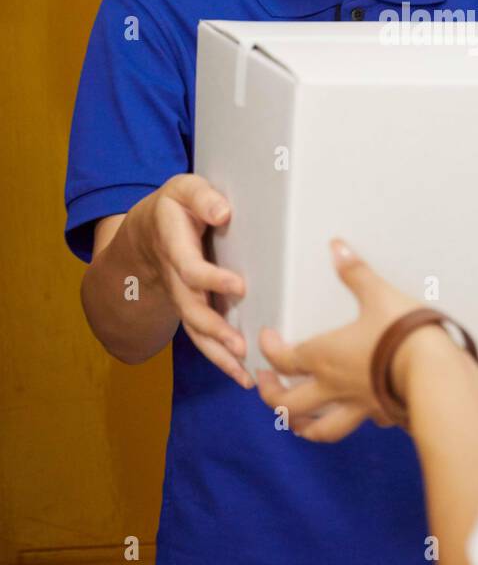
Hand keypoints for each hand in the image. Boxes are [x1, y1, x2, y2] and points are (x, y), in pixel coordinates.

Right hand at [134, 173, 251, 386]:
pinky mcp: (192, 308)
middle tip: (240, 346)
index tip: (238, 286)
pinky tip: (242, 376)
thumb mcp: (184, 189)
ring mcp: (181, 296)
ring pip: (195, 331)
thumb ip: (202, 197)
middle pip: (190, 309)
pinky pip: (202, 336)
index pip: (189, 268)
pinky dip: (220, 359)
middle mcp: (174, 277)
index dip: (211, 278)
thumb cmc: (175, 206)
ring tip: (244, 373)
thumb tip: (223, 212)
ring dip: (218, 354)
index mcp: (173, 245)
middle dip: (214, 330)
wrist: (146, 230)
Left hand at [256, 239, 428, 441]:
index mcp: (324, 356)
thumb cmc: (402, 332)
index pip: (283, 360)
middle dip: (271, 395)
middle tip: (267, 383)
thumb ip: (355, 273)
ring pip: (319, 428)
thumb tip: (337, 247)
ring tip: (297, 420)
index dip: (269, 351)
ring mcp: (356, 406)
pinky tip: (357, 415)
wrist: (434, 371)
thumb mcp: (378, 295)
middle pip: (289, 403)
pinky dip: (352, 421)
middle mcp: (333, 387)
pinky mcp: (380, 414)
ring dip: (302, 425)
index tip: (267, 340)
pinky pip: (360, 424)